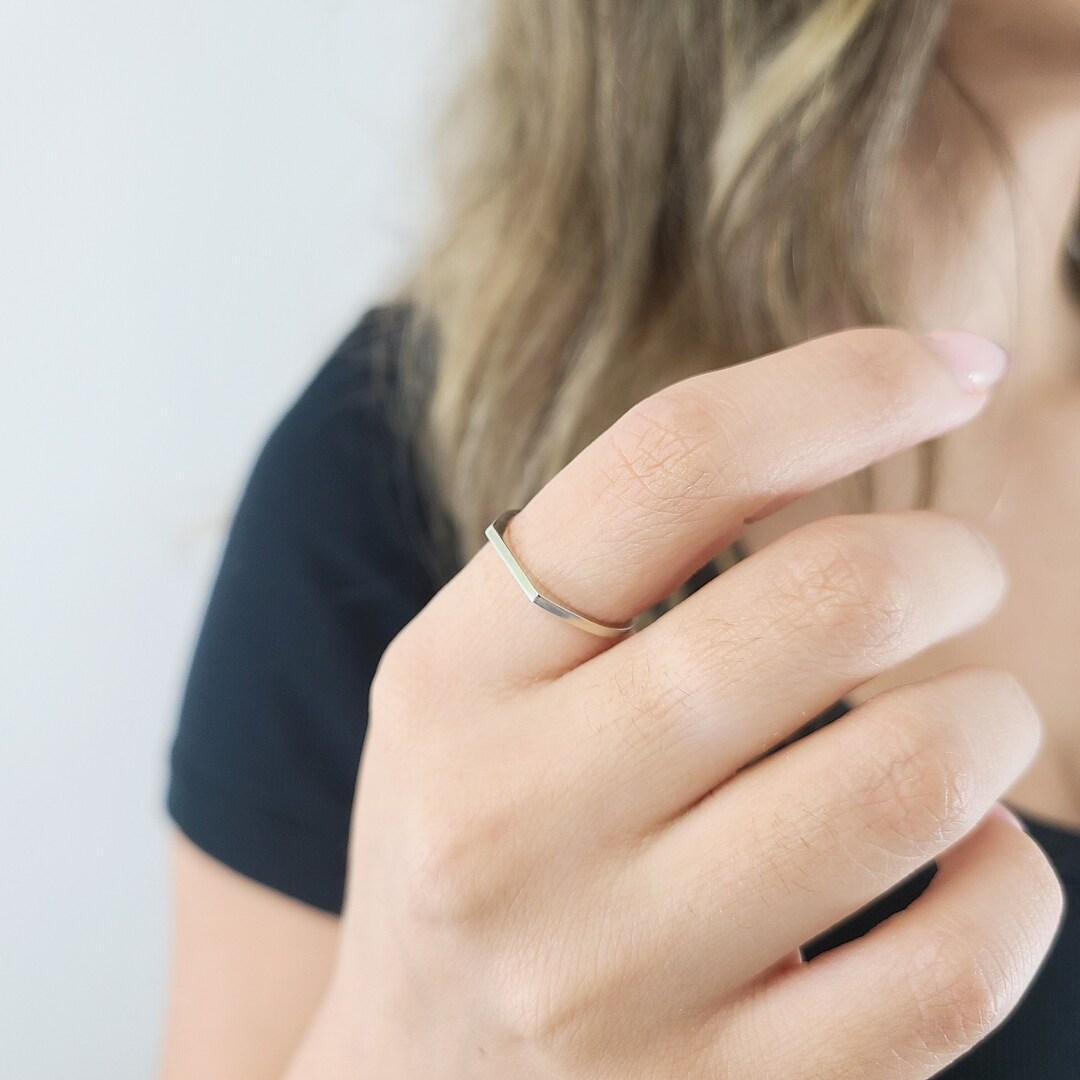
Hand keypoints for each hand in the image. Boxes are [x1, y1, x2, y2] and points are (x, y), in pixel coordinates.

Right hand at [293, 328, 1062, 1078]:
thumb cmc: (474, 840)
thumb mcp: (482, 685)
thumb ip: (617, 559)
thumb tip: (849, 412)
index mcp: (452, 679)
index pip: (667, 464)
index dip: (841, 382)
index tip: (955, 364)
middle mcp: (511, 822)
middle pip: (821, 601)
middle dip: (947, 561)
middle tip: (956, 575)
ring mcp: (612, 979)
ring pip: (912, 779)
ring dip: (990, 715)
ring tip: (963, 717)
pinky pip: (955, 965)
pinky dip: (1007, 879)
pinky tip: (963, 854)